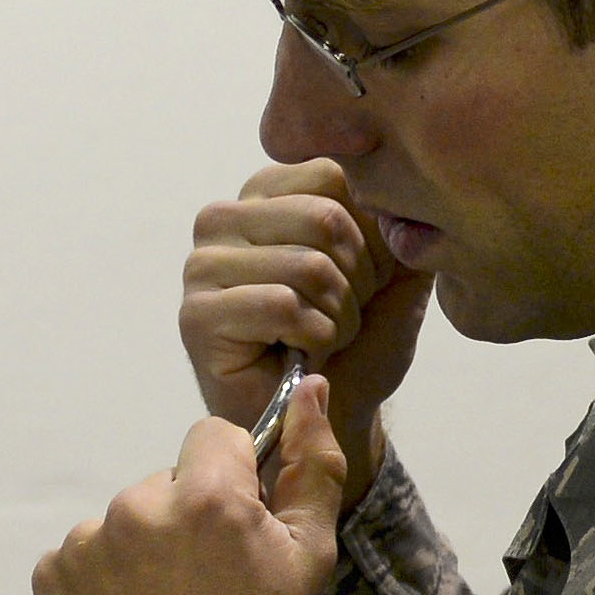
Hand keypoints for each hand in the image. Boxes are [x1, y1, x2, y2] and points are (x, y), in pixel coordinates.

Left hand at [33, 378, 348, 594]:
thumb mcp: (308, 554)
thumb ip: (312, 462)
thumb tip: (308, 387)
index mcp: (204, 496)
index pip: (212, 437)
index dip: (231, 477)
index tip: (235, 524)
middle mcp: (136, 509)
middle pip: (165, 479)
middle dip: (185, 513)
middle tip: (203, 581)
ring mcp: (86, 545)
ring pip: (123, 517)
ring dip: (143, 546)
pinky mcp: (52, 577)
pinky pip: (84, 554)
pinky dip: (103, 577)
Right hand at [180, 158, 434, 516]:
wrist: (333, 420)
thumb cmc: (357, 346)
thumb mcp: (396, 267)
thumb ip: (399, 215)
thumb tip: (399, 188)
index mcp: (267, 192)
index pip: (336, 175)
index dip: (372, 235)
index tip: (365, 279)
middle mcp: (224, 218)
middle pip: (323, 218)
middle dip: (357, 280)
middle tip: (343, 318)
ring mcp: (201, 267)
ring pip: (306, 265)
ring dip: (338, 315)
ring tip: (324, 340)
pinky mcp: (195, 316)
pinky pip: (281, 305)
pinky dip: (315, 338)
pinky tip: (303, 356)